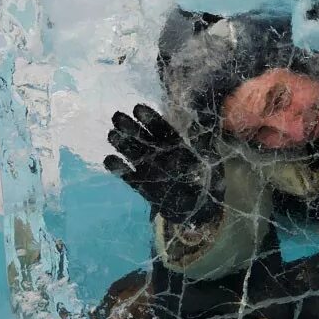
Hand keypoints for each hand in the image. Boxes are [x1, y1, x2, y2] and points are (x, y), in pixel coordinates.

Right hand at [104, 103, 222, 224]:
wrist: (200, 210)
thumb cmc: (209, 182)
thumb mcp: (210, 161)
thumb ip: (203, 145)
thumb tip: (203, 125)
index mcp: (175, 144)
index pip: (161, 128)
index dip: (150, 119)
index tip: (137, 109)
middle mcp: (159, 154)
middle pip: (143, 137)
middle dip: (130, 127)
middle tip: (116, 116)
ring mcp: (149, 168)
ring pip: (133, 153)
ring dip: (122, 144)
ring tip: (112, 135)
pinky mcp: (142, 185)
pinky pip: (128, 176)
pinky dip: (119, 168)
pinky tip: (109, 160)